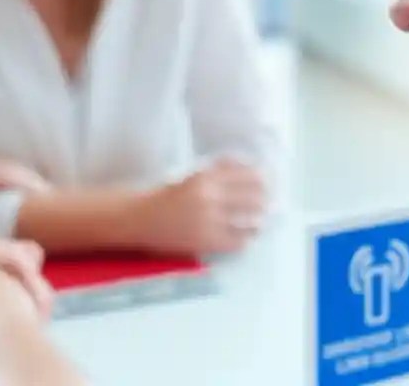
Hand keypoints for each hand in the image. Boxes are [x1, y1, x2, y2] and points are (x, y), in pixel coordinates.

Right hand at [136, 158, 266, 255]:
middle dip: (264, 199)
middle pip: (252, 197)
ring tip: (261, 220)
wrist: (139, 220)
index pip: (246, 175)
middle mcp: (210, 198)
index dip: (261, 178)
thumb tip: (245, 165)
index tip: (267, 180)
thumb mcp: (192, 177)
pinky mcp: (207, 242)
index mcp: (205, 177)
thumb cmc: (166, 196)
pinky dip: (245, 239)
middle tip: (269, 202)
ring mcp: (209, 221)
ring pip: (249, 220)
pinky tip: (246, 236)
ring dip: (258, 220)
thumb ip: (218, 171)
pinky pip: (237, 241)